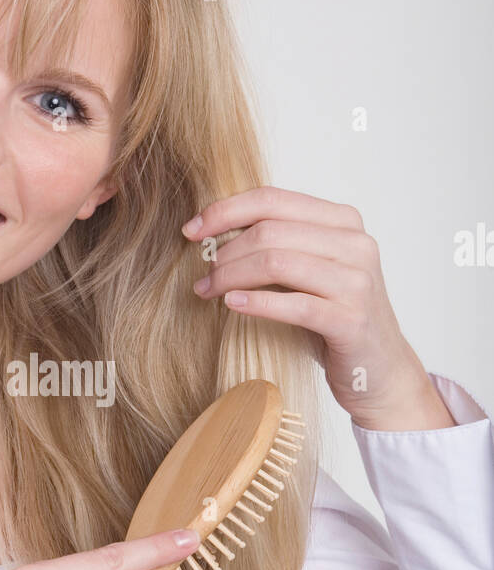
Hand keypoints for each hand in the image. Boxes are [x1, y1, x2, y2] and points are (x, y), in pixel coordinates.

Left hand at [182, 186, 454, 429]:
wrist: (379, 370)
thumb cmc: (333, 318)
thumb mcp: (308, 271)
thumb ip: (278, 244)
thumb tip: (213, 230)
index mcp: (343, 221)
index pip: (272, 199)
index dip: (225, 211)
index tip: (191, 231)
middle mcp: (355, 243)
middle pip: (270, 230)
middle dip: (225, 253)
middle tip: (202, 276)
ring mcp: (358, 281)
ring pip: (277, 262)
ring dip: (231, 276)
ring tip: (208, 292)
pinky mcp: (352, 320)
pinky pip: (294, 304)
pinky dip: (256, 302)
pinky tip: (231, 304)